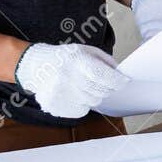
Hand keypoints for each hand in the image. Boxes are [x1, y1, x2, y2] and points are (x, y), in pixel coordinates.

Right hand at [14, 43, 128, 119]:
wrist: (37, 67)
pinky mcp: (55, 106)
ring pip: (93, 102)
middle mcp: (66, 78)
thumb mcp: (86, 51)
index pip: (103, 75)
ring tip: (82, 84)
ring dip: (94, 95)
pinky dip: (83, 103)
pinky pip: (82, 110)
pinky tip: (73, 93)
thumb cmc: (64, 58)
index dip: (117, 80)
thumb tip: (120, 74)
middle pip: (100, 91)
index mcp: (75, 61)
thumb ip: (105, 61)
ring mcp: (59, 94)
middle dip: (107, 87)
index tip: (124, 81)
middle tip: (103, 81)